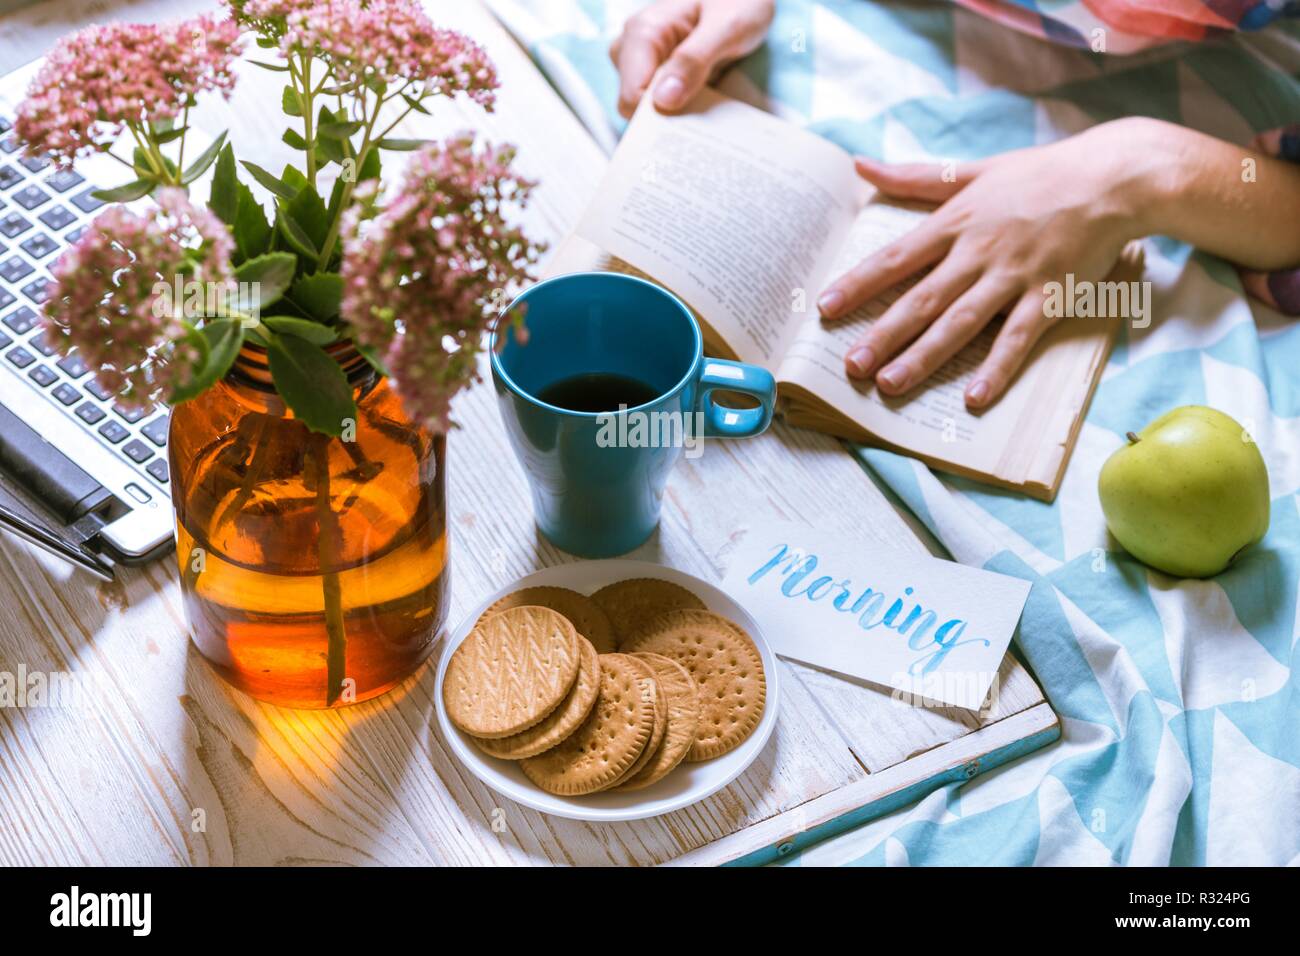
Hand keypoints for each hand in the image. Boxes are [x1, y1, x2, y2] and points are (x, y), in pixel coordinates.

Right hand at [609, 0, 774, 117]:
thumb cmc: (739, 1)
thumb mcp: (728, 27)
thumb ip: (695, 59)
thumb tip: (663, 100)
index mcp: (642, 32)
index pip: (631, 95)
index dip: (656, 118)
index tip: (688, 127)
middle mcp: (633, 48)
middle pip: (634, 105)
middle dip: (665, 119)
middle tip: (703, 113)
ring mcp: (643, 63)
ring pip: (646, 109)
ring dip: (676, 116)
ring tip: (707, 104)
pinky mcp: (656, 75)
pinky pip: (660, 104)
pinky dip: (681, 110)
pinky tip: (704, 103)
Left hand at [818, 120, 1158, 409]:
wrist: (1116, 176)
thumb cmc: (1041, 174)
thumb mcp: (973, 171)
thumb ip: (914, 177)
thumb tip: (859, 164)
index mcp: (956, 222)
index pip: (896, 258)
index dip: (859, 284)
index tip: (825, 308)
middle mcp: (978, 251)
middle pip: (922, 298)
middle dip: (883, 334)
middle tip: (851, 366)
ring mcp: (1014, 276)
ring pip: (961, 322)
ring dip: (924, 355)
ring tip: (890, 384)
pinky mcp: (1050, 296)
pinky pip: (1019, 338)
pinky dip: (997, 367)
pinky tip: (973, 397)